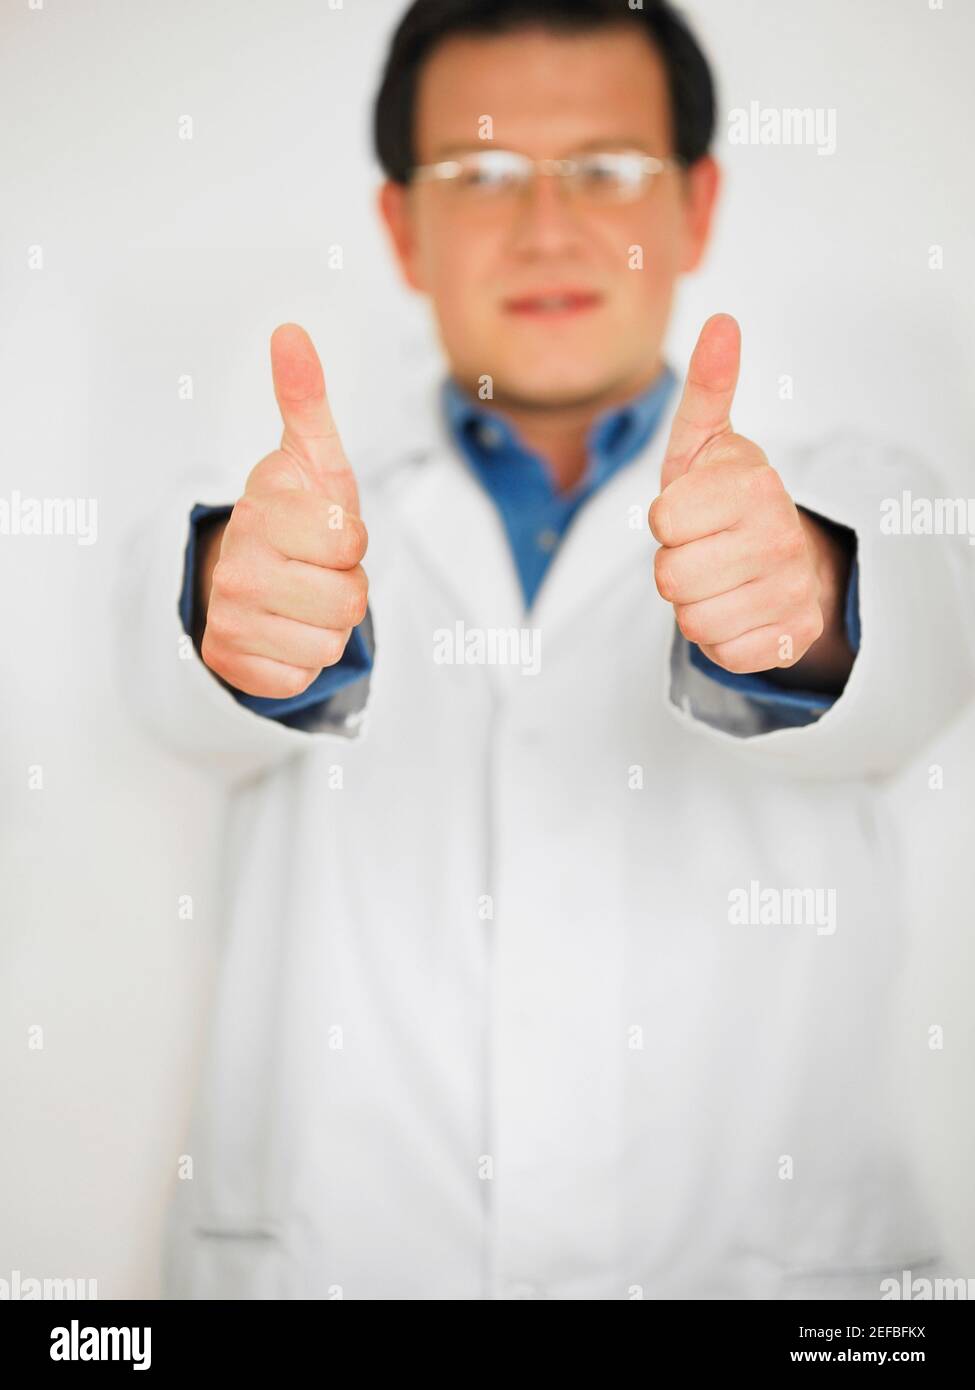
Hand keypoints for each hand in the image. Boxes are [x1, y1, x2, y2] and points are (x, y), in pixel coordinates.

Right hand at [200, 323, 368, 698]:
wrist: (245, 578)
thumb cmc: (295, 518)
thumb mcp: (310, 459)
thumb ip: (306, 399)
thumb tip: (290, 331)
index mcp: (262, 510)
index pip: (349, 542)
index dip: (350, 540)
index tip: (325, 530)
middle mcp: (237, 565)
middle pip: (348, 600)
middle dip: (345, 587)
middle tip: (316, 570)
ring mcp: (231, 618)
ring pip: (332, 643)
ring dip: (330, 626)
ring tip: (303, 600)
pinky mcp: (234, 665)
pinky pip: (303, 677)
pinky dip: (304, 660)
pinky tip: (283, 633)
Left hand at [648, 314, 844, 678]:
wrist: (783, 556)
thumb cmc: (725, 498)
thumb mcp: (707, 444)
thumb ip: (708, 389)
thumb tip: (723, 323)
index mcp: (755, 484)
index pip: (664, 520)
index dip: (665, 520)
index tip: (689, 511)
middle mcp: (780, 535)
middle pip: (671, 578)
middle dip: (674, 567)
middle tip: (702, 550)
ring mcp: (791, 589)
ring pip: (693, 621)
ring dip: (693, 605)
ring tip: (718, 579)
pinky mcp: (791, 637)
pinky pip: (723, 653)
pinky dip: (721, 638)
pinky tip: (738, 608)